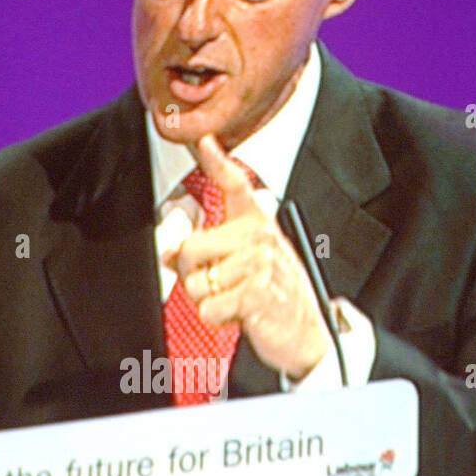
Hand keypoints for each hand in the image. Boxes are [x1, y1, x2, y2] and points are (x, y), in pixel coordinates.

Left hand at [176, 133, 330, 379]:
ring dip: (209, 302)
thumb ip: (210, 255)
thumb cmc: (272, 297)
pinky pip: (208, 308)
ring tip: (236, 303)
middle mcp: (260, 238)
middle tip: (220, 288)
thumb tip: (169, 254)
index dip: (217, 161)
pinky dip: (217, 320)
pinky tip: (240, 316)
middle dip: (194, 276)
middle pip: (191, 249)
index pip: (236, 185)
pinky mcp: (257, 293)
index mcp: (258, 225)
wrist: (306, 334)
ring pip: (197, 284)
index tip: (205, 141)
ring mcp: (260, 264)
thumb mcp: (244, 267)